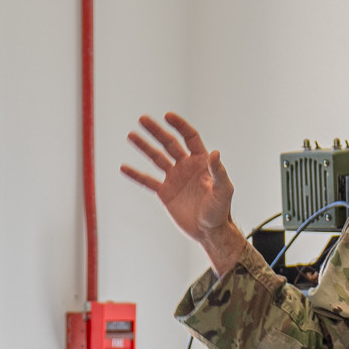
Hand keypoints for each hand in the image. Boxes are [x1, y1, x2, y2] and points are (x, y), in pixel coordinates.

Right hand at [121, 113, 251, 275]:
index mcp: (201, 161)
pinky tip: (124, 167)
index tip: (167, 116)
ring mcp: (174, 178)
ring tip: (131, 135)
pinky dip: (136, 175)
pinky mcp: (165, 192)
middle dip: (156, 131)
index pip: (189, 137)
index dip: (179, 126)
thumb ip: (219, 172)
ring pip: (157, 158)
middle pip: (169, 143)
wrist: (209, 232)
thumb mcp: (224, 191)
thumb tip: (215, 153)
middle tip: (142, 119)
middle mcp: (186, 166)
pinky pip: (148, 181)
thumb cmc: (221, 211)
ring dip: (144, 146)